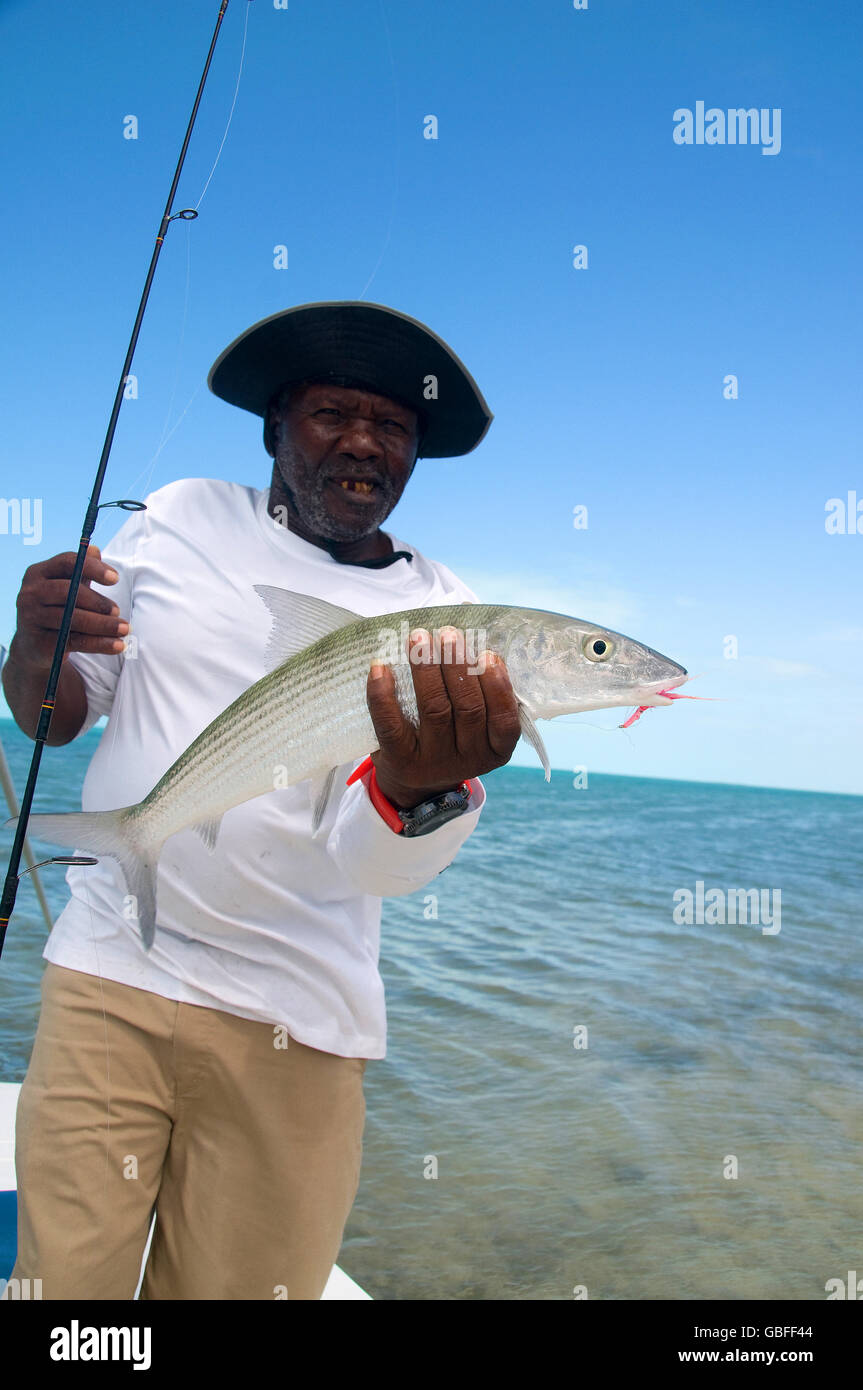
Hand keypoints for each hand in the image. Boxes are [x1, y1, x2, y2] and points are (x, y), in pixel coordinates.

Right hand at [9, 545, 127, 674]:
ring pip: (73, 619)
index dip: (93, 568)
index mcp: (37, 573)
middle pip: (68, 591)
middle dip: (98, 601)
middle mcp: (30, 593)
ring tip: (125, 629)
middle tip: (118, 610)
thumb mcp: (68, 587)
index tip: (115, 578)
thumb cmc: (56, 608)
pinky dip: (99, 644)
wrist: (34, 646)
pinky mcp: (39, 643)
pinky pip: (74, 641)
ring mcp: (31, 618)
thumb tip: (95, 550)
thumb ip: (81, 570)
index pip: (66, 562)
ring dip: (104, 625)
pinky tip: (117, 646)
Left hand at [366, 625, 521, 809]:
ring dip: (427, 669)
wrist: (413, 781)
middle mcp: (468, 760)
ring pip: (434, 710)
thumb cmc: (450, 737)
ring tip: (419, 639)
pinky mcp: (400, 760)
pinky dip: (383, 694)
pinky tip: (381, 667)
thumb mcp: (476, 727)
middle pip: (467, 708)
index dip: (497, 685)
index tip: (487, 653)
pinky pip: (392, 725)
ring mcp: (433, 762)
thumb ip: (481, 694)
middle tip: (448, 633)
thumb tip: (470, 639)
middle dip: (458, 666)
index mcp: (495, 750)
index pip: (504, 719)